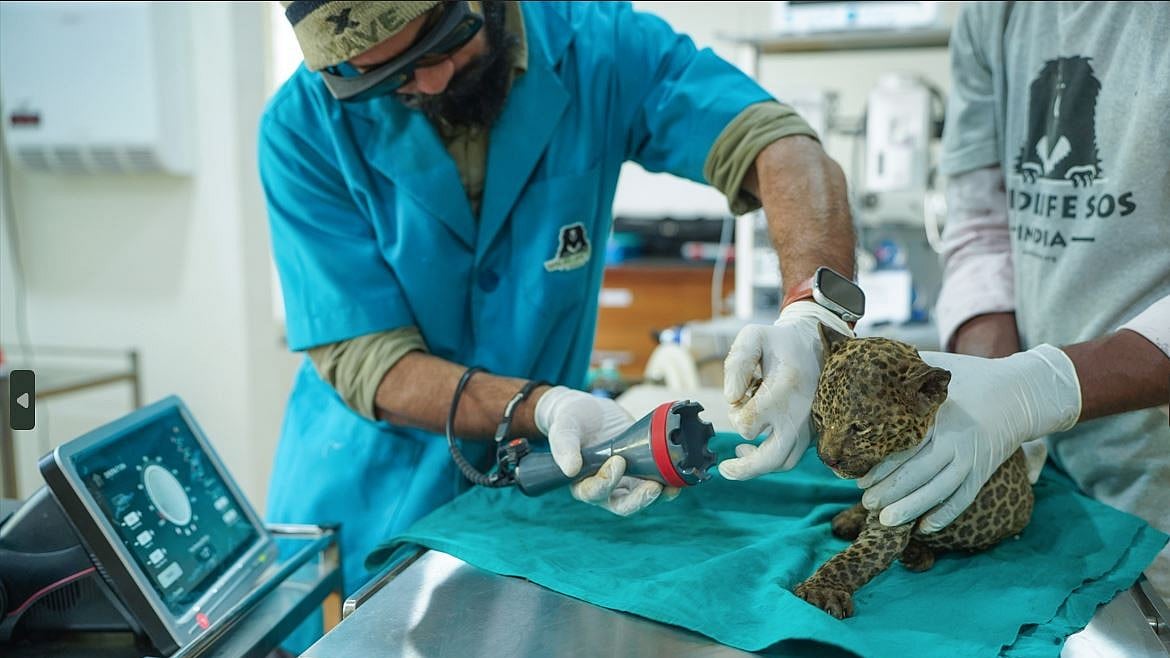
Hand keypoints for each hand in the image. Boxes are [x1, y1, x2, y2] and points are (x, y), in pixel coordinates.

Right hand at [534, 386, 678, 515]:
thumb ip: (564, 445)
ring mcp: (623, 482)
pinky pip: (654, 486)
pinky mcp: (639, 472)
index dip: (607, 482)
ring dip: (656, 496)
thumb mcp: (564, 427)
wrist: (589, 410)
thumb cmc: (571, 419)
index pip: (593, 492)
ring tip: (670, 486)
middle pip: (621, 505)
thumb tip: (570, 469)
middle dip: (639, 500)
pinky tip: (677, 480)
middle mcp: (603, 488)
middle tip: (654, 487)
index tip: (618, 461)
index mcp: (580, 482)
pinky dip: (666, 485)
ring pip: (640, 499)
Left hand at [720, 301, 852, 478]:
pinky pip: (792, 456)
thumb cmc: (779, 342)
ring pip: (783, 463)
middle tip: (724, 469)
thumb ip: (737, 362)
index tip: (738, 397)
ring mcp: (809, 426)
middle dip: (744, 469)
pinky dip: (772, 458)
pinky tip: (756, 446)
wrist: (815, 343)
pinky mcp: (813, 432)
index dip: (735, 413)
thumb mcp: (753, 336)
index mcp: (784, 390)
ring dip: (757, 464)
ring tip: (740, 453)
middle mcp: (799, 414)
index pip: (748, 423)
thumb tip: (731, 397)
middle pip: (770, 459)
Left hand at [858, 345, 1080, 530]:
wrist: (1022, 390)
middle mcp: (958, 438)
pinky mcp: (985, 469)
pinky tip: (924, 528)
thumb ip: (907, 370)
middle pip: (920, 471)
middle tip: (865, 502)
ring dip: (912, 508)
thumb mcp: (938, 366)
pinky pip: (964, 497)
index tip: (859, 476)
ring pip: (940, 490)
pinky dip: (945, 514)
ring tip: (886, 520)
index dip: (882, 464)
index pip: (907, 445)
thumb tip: (864, 361)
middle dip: (890, 491)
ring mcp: (973, 457)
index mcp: (941, 414)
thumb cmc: (971, 375)